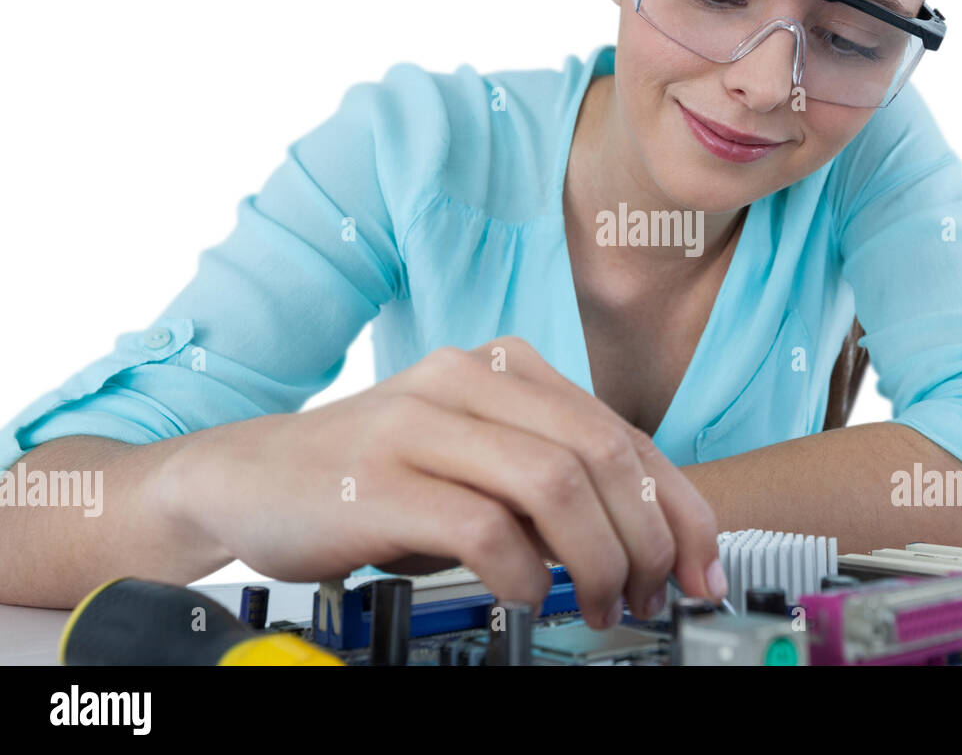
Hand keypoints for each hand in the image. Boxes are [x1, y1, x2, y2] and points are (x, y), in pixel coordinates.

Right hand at [161, 336, 725, 627]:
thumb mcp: (475, 462)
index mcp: (506, 367)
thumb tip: (650, 541)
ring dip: (596, 557)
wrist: (249, 478)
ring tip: (598, 605)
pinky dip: (522, 570)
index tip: (702, 567)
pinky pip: (483, 524)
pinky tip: (523, 593)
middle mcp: (470, 377)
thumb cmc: (376, 478)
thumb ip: (552, 481)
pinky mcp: (378, 477)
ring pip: (554, 481)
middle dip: (647, 537)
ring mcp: (421, 421)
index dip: (678, 506)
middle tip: (651, 596)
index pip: (623, 432)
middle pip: (600, 452)